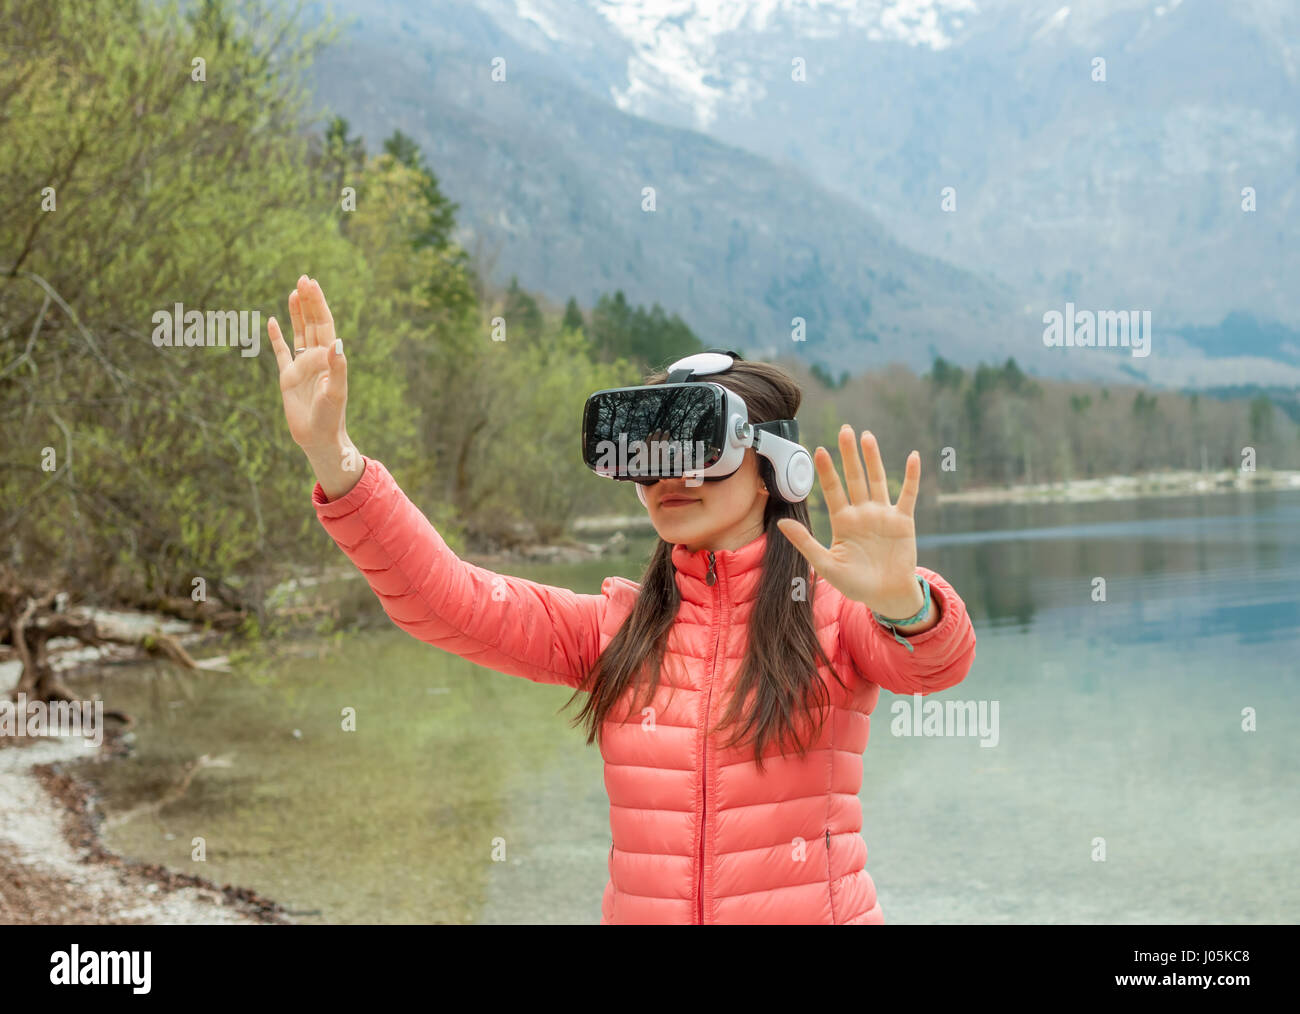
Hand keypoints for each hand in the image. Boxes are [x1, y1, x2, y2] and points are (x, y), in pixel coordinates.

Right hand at [267, 275, 362, 498]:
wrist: (319, 439)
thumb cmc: (331, 418)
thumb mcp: (336, 393)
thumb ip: (337, 368)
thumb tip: (337, 342)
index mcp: (329, 359)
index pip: (324, 325)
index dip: (318, 304)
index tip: (312, 284)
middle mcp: (316, 359)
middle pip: (312, 324)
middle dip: (309, 302)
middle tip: (303, 279)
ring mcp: (301, 367)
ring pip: (298, 334)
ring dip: (296, 314)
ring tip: (293, 292)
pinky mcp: (288, 378)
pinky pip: (281, 353)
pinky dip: (277, 338)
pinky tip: (272, 321)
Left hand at [775, 425, 923, 618]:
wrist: (885, 595)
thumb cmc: (854, 583)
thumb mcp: (825, 565)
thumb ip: (805, 543)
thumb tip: (780, 524)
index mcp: (843, 521)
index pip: (833, 490)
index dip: (827, 471)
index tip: (819, 451)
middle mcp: (862, 513)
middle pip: (854, 477)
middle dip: (849, 454)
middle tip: (844, 430)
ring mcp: (883, 514)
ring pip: (877, 480)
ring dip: (873, 458)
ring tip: (867, 436)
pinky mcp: (903, 521)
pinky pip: (908, 494)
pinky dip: (911, 477)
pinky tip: (913, 457)